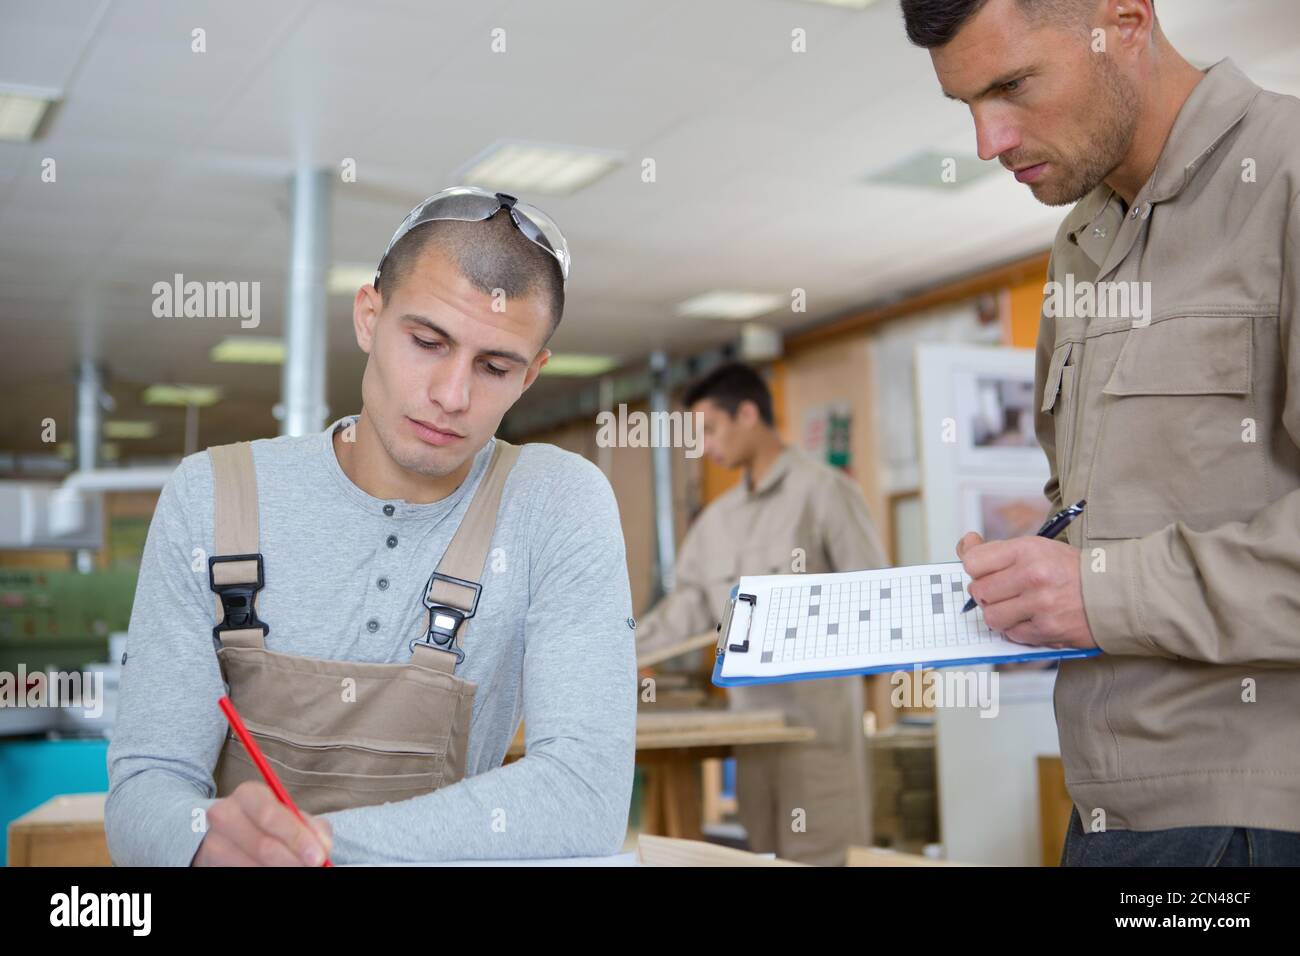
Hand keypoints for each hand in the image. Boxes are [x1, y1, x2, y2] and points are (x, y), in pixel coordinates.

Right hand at [193, 781, 332, 865]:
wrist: (228, 834)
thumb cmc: (269, 823)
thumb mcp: (290, 817)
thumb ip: (311, 827)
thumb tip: (323, 847)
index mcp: (248, 794)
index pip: (270, 814)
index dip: (296, 837)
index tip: (318, 856)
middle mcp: (225, 814)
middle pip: (262, 844)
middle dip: (293, 860)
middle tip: (314, 866)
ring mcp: (213, 841)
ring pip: (251, 864)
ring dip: (280, 871)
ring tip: (297, 870)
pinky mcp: (208, 862)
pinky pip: (241, 872)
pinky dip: (263, 875)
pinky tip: (276, 872)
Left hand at [955, 532, 1096, 649]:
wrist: (1114, 591)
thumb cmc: (1070, 569)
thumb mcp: (1035, 547)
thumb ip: (997, 550)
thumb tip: (965, 545)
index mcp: (1026, 550)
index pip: (972, 562)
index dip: (975, 569)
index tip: (984, 571)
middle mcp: (1032, 575)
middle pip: (979, 592)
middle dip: (985, 594)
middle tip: (1001, 592)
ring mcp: (1040, 604)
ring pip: (992, 617)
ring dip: (999, 615)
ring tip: (1014, 607)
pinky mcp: (1048, 629)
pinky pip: (1012, 634)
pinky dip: (1017, 630)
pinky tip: (1031, 619)